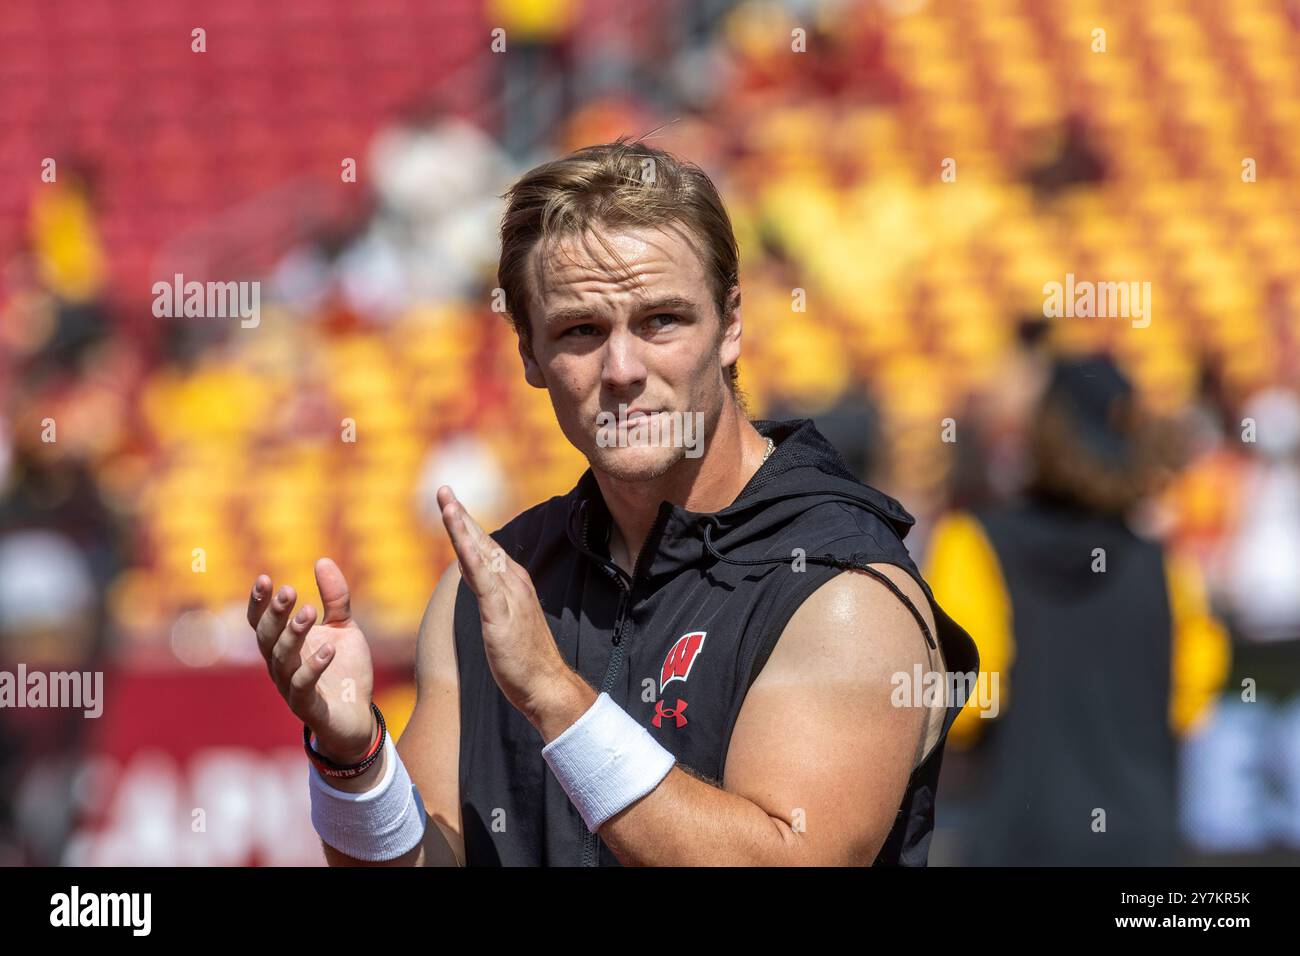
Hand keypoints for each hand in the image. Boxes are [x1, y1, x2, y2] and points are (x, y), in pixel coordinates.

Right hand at [248, 558, 375, 764]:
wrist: (358, 718)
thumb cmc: (344, 671)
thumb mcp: (344, 628)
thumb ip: (335, 598)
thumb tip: (322, 560)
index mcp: (284, 646)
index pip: (261, 622)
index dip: (258, 603)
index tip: (264, 578)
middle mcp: (281, 667)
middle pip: (267, 638)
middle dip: (275, 614)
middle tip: (288, 590)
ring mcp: (291, 689)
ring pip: (282, 660)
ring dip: (293, 635)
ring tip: (309, 612)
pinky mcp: (308, 708)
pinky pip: (303, 687)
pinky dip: (314, 667)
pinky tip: (328, 648)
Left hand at [436, 485, 572, 722]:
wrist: (547, 685)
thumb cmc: (526, 660)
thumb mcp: (505, 622)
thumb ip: (493, 599)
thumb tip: (478, 584)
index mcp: (513, 583)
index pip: (486, 548)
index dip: (467, 526)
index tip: (451, 504)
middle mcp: (513, 582)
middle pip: (482, 542)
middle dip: (461, 515)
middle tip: (443, 490)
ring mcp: (508, 596)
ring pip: (482, 554)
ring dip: (463, 527)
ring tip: (447, 503)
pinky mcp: (501, 613)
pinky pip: (483, 579)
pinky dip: (471, 556)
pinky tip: (460, 541)